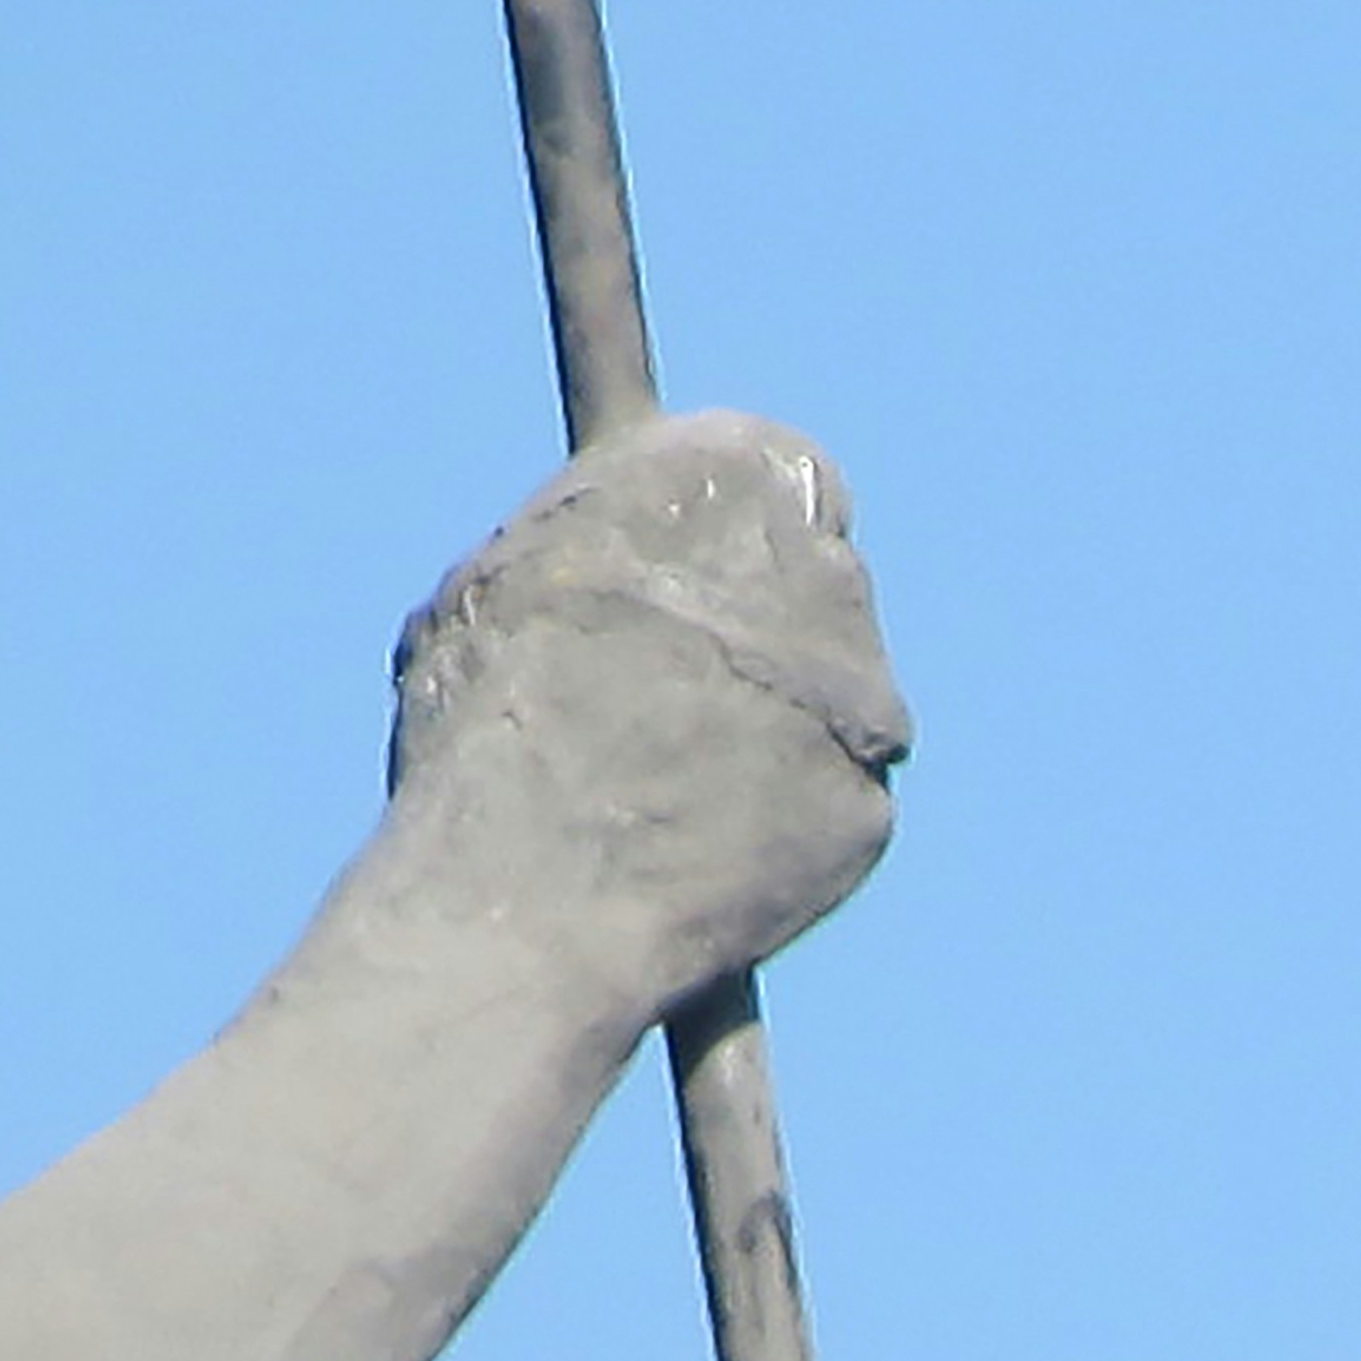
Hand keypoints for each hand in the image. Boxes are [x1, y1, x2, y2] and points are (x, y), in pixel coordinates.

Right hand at [390, 408, 906, 1007]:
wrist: (528, 888)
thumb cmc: (488, 728)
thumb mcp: (507, 578)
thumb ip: (596, 545)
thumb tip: (610, 554)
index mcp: (726, 473)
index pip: (788, 473)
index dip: (753, 534)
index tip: (728, 572)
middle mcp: (816, 565)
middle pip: (828, 585)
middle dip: (780, 630)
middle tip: (705, 693)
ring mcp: (857, 689)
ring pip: (840, 701)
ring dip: (785, 730)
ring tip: (674, 788)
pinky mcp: (872, 799)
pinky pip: (837, 806)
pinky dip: (788, 829)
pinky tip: (706, 856)